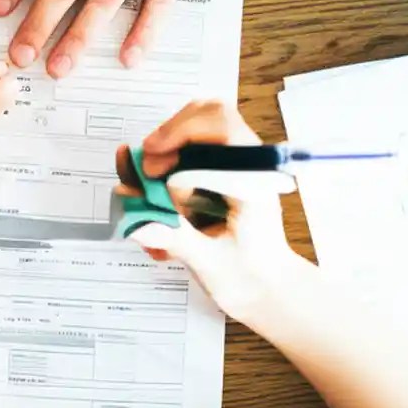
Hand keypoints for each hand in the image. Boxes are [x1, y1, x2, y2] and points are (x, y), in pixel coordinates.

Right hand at [121, 101, 297, 317]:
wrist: (269, 292)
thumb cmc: (252, 279)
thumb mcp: (211, 264)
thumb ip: (174, 238)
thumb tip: (137, 218)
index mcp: (255, 181)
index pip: (221, 127)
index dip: (179, 136)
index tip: (152, 164)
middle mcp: (248, 165)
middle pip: (207, 114)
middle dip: (169, 135)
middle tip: (146, 169)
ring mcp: (235, 166)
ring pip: (195, 127)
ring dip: (165, 149)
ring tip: (147, 182)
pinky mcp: (221, 174)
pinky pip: (189, 149)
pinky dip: (165, 164)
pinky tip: (155, 197)